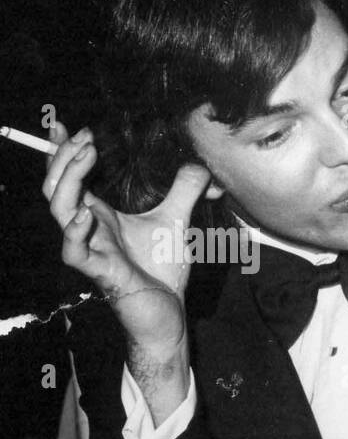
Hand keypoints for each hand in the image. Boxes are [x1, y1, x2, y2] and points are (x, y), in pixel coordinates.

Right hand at [44, 123, 210, 352]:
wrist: (168, 314)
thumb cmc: (162, 272)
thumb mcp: (177, 221)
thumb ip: (186, 191)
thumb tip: (201, 165)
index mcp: (99, 214)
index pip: (68, 177)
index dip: (60, 151)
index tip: (65, 124)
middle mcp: (87, 229)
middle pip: (55, 186)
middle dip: (64, 157)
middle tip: (85, 135)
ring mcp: (90, 249)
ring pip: (58, 210)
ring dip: (68, 180)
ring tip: (87, 155)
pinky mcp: (100, 272)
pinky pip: (74, 251)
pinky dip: (76, 231)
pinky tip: (87, 213)